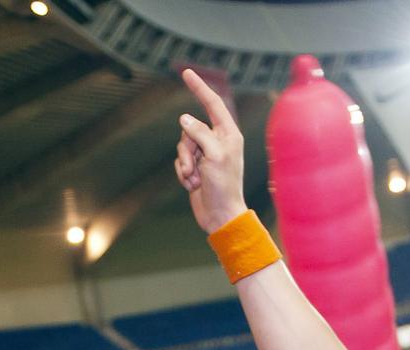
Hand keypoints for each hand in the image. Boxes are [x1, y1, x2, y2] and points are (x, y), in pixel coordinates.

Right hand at [176, 68, 247, 233]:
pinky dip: (183, 174)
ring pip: (182, 146)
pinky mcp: (196, 167)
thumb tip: (184, 119)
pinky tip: (193, 186)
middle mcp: (218, 141)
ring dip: (184, 164)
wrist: (220, 216)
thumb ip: (199, 133)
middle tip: (195, 168)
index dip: (199, 88)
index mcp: (229, 134)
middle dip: (187, 149)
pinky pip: (180, 161)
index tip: (186, 72)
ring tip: (195, 180)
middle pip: (190, 129)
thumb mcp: (214, 155)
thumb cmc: (223, 186)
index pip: (212, 103)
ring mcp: (206, 155)